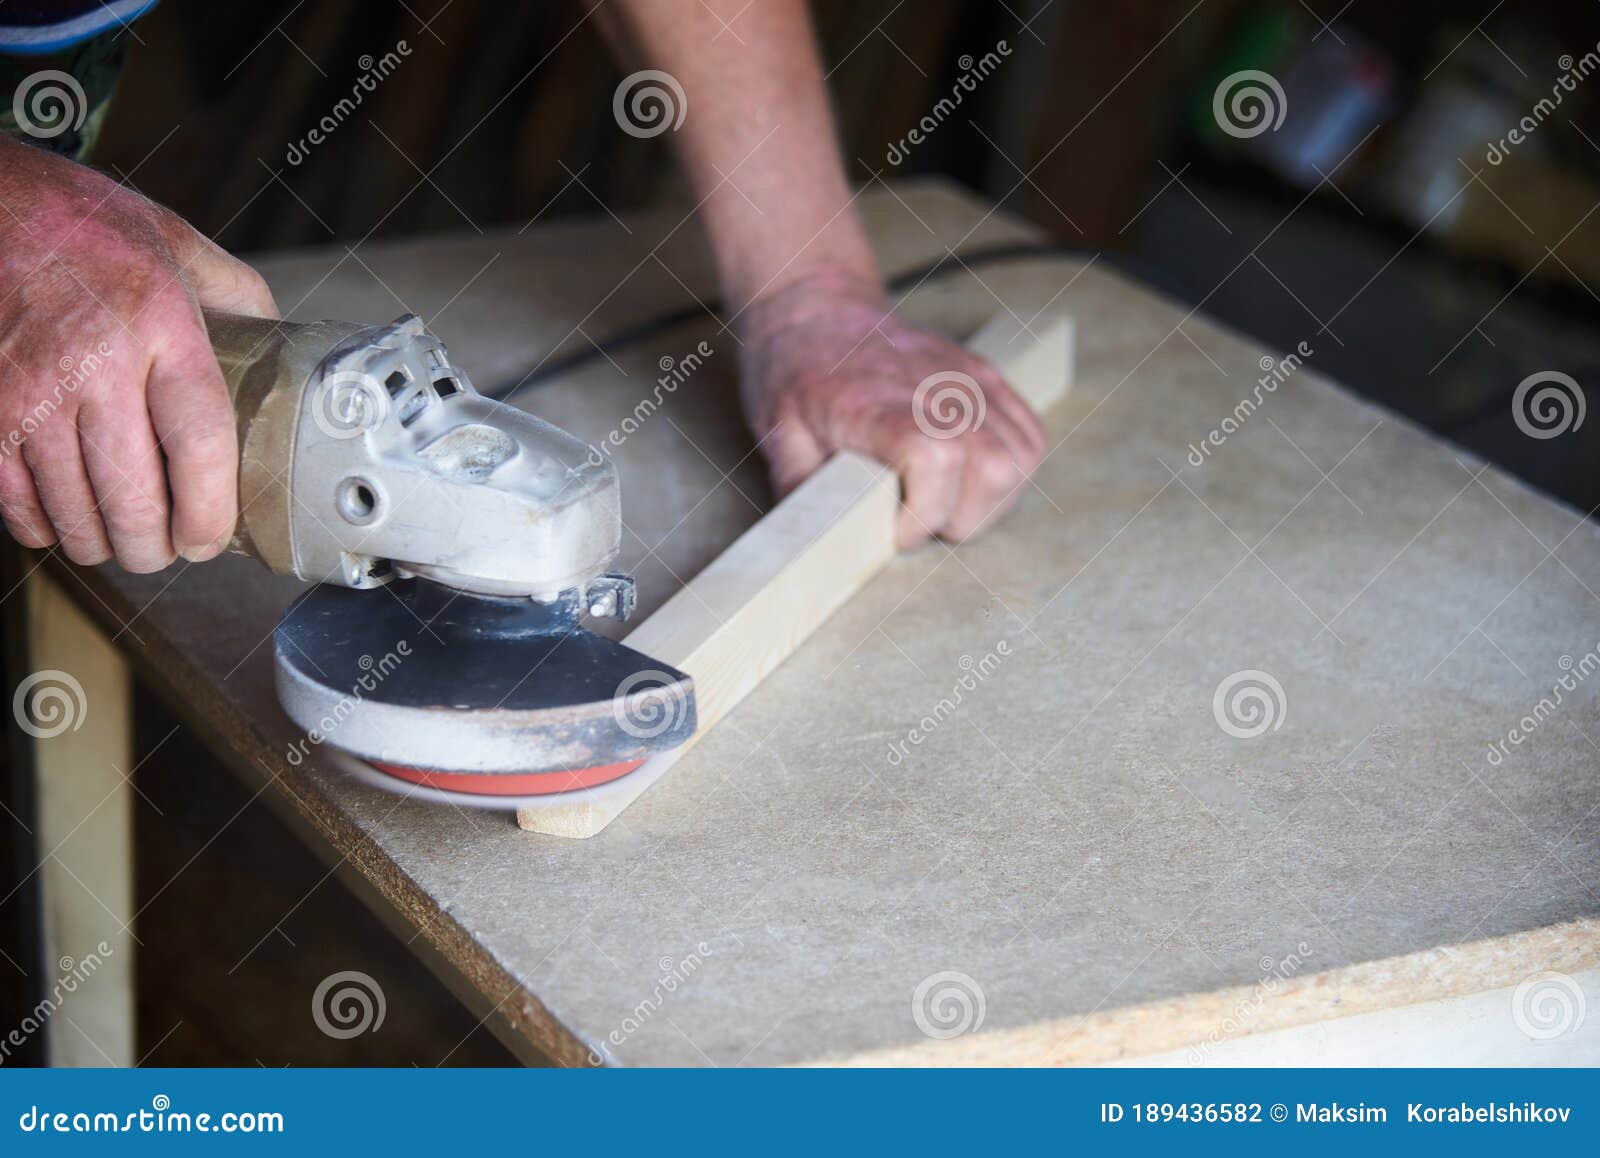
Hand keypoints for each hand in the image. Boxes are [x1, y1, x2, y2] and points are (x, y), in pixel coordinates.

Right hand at [0, 135, 276, 571]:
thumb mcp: (179, 244)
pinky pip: (13, 500)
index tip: (210, 538)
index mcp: (159, 326)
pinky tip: (63, 521)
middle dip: (155, 546)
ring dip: (102, 543)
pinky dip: (42, 526)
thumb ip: (238, 297)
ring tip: (121, 541)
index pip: (198, 443)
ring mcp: (28, 391)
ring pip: (74, 510)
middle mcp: (93, 364)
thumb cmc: (87, 227)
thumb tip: (286, 347)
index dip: (208, 510)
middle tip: (166, 550)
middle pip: (133, 496)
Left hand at [738, 271, 1045, 547]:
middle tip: (918, 518)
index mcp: (876, 404)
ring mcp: (967, 379)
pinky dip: (1012, 470)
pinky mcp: (987, 377)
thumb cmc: (796, 373)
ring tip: (944, 502)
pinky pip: (1030, 436)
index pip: (935, 460)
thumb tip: (818, 544)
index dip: (923, 513)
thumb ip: (803, 493)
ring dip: (987, 500)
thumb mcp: (779, 436)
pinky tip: (970, 477)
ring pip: (1018, 460)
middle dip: (958, 517)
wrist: (818, 311)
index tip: (894, 528)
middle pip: (991, 468)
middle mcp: (933, 388)